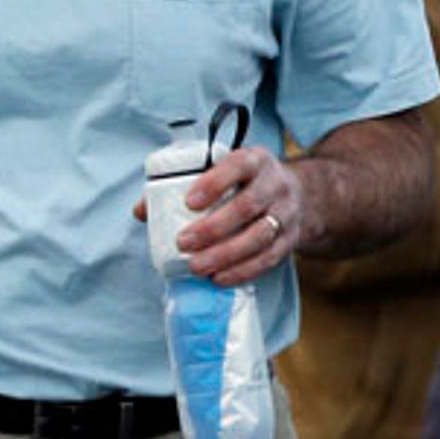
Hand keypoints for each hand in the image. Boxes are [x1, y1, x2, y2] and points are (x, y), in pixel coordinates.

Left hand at [131, 145, 300, 285]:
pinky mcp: (291, 239)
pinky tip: (220, 278)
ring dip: (227, 255)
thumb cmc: (242, 182)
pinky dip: (244, 271)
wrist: (298, 195)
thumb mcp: (220, 171)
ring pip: (260, 236)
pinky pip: (270, 258)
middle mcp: (275, 184)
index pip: (237, 166)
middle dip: (213, 228)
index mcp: (253, 160)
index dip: (214, 184)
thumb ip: (180, 184)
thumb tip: (142, 211)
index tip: (189, 203)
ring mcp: (286, 213)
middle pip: (247, 207)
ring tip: (198, 266)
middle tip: (183, 243)